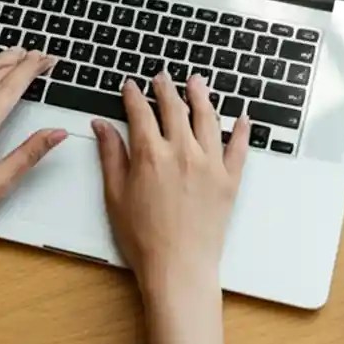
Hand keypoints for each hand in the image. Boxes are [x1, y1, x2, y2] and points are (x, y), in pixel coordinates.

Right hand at [92, 71, 249, 343]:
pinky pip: (239, 147)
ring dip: (201, 96)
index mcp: (151, 154)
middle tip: (162, 77)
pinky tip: (242, 117)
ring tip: (197, 82)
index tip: (130, 86)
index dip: (133, 96)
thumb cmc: (143, 238)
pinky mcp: (230, 179)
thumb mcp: (115, 195)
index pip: (141, 113)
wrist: (179, 267)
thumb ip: (110, 155)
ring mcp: (210, 163)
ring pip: (207, 118)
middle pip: (174, 108)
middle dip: (166, 88)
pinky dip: (241, 130)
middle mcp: (182, 151)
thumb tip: (101, 125)